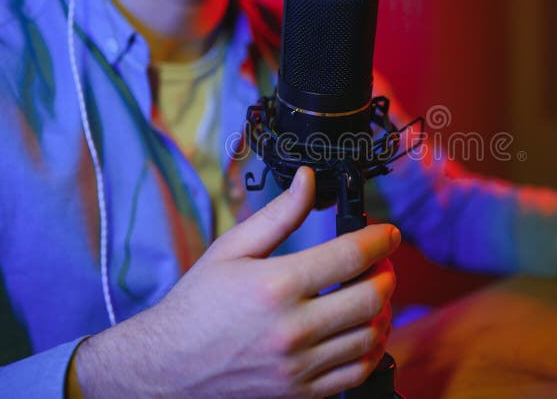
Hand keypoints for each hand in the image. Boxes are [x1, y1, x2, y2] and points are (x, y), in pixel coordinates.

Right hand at [74, 167, 399, 397]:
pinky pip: (357, 371)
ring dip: (383, 310)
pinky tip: (362, 330)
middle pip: (371, 297)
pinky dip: (371, 348)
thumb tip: (309, 179)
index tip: (389, 232)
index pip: (350, 256)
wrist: (167, 367)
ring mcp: (298, 366)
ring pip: (370, 335)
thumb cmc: (198, 303)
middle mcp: (292, 328)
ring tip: (372, 293)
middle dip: (387, 273)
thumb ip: (279, 214)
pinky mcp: (300, 391)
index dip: (380, 239)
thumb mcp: (232, 249)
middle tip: (381, 262)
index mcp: (276, 285)